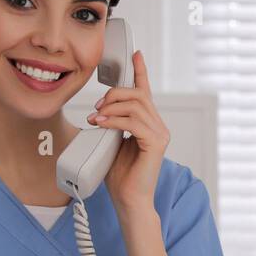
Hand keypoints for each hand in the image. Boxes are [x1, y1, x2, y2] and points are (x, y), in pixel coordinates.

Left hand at [87, 49, 169, 211]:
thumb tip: (100, 112)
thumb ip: (112, 125)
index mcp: (148, 123)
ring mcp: (160, 134)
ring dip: (111, 108)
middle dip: (113, 95)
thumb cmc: (120, 176)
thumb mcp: (111, 142)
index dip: (140, 70)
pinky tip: (102, 125)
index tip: (136, 54)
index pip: (145, 91)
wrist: (129, 200)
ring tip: (96, 120)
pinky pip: (134, 122)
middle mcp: (158, 126)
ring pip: (135, 105)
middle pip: (137, 94)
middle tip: (96, 109)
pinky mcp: (156, 143)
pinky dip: (114, 120)